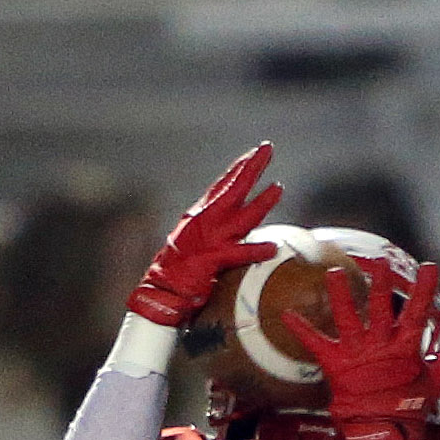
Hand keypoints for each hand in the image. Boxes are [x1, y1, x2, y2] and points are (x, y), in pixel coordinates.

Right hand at [127, 142, 284, 327]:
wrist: (161, 290)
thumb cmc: (180, 269)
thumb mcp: (198, 242)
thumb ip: (215, 230)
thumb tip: (233, 223)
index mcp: (201, 215)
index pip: (223, 186)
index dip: (240, 168)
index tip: (254, 153)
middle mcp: (205, 221)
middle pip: (234, 189)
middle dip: (252, 168)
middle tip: (268, 149)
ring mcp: (209, 239)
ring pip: (242, 216)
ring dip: (262, 202)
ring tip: (279, 188)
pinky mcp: (212, 259)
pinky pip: (239, 253)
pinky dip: (256, 250)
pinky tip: (272, 248)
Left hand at [282, 257, 439, 439]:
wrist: (385, 435)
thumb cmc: (412, 406)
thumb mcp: (438, 380)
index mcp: (406, 349)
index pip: (418, 313)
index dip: (424, 290)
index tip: (430, 267)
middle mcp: (381, 347)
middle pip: (380, 309)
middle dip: (380, 284)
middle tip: (379, 262)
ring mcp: (358, 355)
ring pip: (348, 318)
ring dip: (340, 295)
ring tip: (334, 273)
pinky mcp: (336, 367)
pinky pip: (316, 344)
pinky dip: (301, 330)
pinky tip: (286, 314)